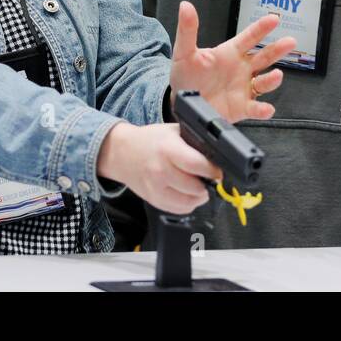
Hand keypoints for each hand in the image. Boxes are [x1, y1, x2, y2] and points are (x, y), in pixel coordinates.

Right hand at [97, 121, 221, 215]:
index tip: (219, 170)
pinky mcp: (153, 200)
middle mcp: (161, 171)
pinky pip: (178, 209)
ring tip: (202, 186)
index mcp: (168, 149)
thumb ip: (193, 141)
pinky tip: (189, 194)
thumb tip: (217, 154)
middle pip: (195, 187)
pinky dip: (188, 204)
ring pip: (188, 202)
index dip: (213, 170)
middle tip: (211, 178)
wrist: (122, 153)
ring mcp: (156, 188)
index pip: (197, 165)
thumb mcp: (173, 131)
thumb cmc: (150, 140)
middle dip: (208, 183)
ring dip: (200, 196)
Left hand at [169, 1, 293, 123]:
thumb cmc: (186, 75)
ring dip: (272, 79)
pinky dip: (263, 110)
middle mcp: (242, 69)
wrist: (181, 102)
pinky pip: (255, 108)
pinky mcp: (241, 108)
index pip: (250, 37)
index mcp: (231, 52)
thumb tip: (186, 6)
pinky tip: (267, 108)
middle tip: (290, 41)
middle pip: (264, 57)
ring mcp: (244, 88)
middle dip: (278, 49)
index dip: (261, 28)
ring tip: (277, 75)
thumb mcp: (184, 52)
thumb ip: (188, 29)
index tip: (274, 19)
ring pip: (264, 82)